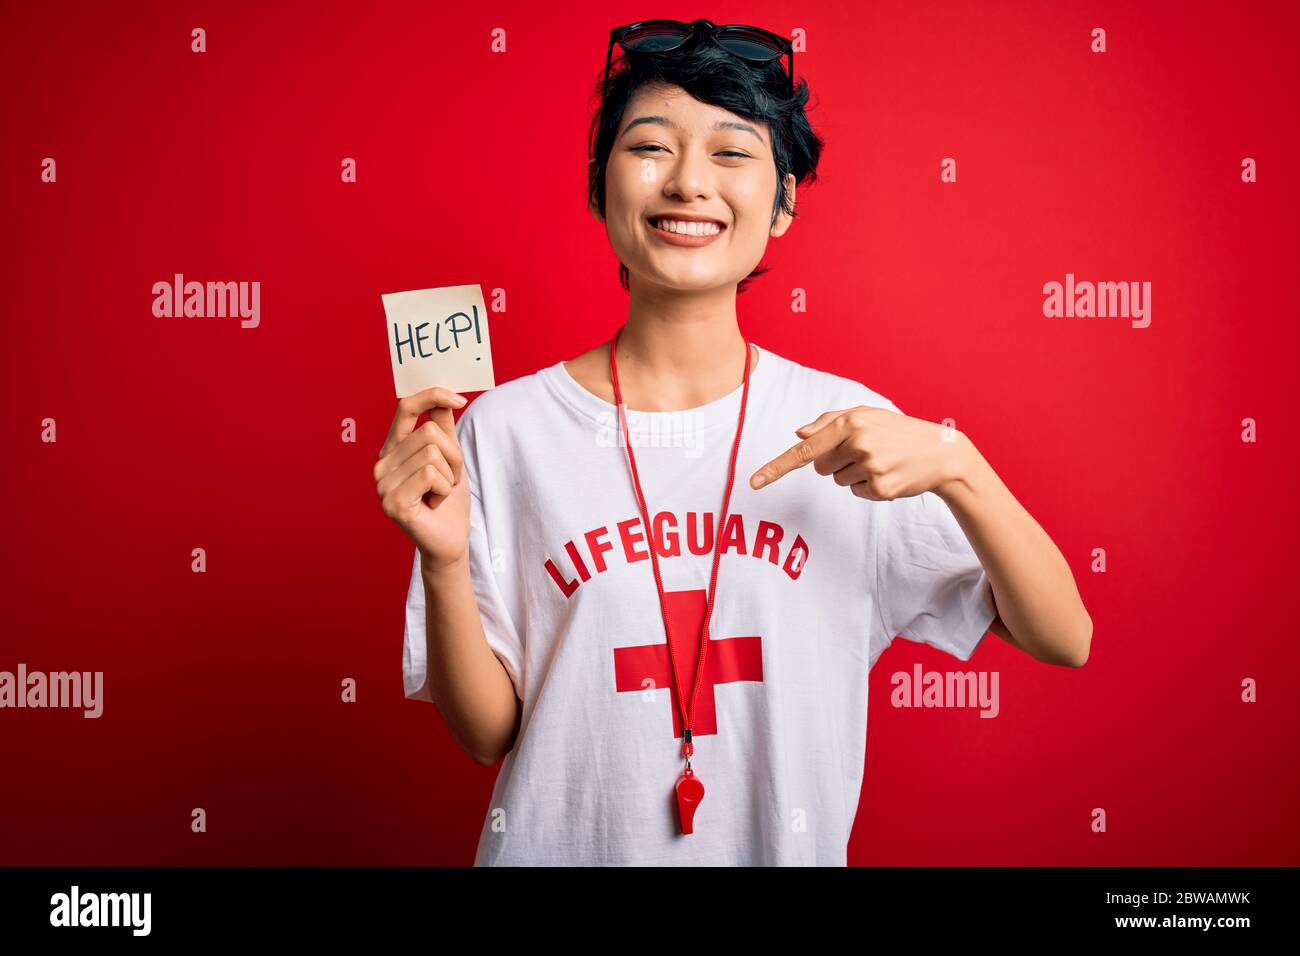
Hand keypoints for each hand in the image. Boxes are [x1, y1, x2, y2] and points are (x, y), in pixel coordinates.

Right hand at [374, 386, 470, 570]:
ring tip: (441, 493)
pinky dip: (444, 488)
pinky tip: (435, 503)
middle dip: (453, 455)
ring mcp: (383, 484)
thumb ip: (443, 427)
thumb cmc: (448, 500)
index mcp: (392, 449)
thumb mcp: (450, 458)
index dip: (431, 396)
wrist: (450, 541)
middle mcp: (382, 464)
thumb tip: (444, 396)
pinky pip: (430, 474)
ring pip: (432, 452)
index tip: (459, 398)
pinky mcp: (393, 502)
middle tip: (449, 479)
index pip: (405, 408)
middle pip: (429, 432)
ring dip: (450, 474)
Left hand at [748, 405, 971, 500]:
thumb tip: (799, 434)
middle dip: (835, 461)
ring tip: (880, 462)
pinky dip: (868, 487)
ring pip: (837, 481)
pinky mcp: (880, 489)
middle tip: (865, 452)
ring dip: (853, 474)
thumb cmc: (897, 431)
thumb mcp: (867, 415)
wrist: (940, 453)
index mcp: (850, 423)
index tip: (753, 483)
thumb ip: (830, 422)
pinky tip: (887, 475)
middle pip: (820, 467)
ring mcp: (869, 468)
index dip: (776, 468)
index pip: (805, 450)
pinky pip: (856, 493)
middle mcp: (858, 444)